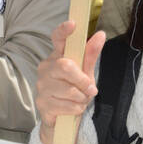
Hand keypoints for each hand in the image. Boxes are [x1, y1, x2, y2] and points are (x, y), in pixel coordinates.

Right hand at [36, 22, 105, 143]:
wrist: (62, 119)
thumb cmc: (74, 91)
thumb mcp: (85, 72)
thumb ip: (90, 55)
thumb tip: (100, 34)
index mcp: (57, 56)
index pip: (57, 39)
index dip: (64, 31)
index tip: (73, 24)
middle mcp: (46, 68)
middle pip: (66, 66)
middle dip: (82, 80)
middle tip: (90, 89)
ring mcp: (41, 86)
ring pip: (69, 89)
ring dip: (81, 98)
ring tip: (80, 99)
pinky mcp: (42, 103)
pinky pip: (66, 105)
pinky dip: (76, 108)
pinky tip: (73, 108)